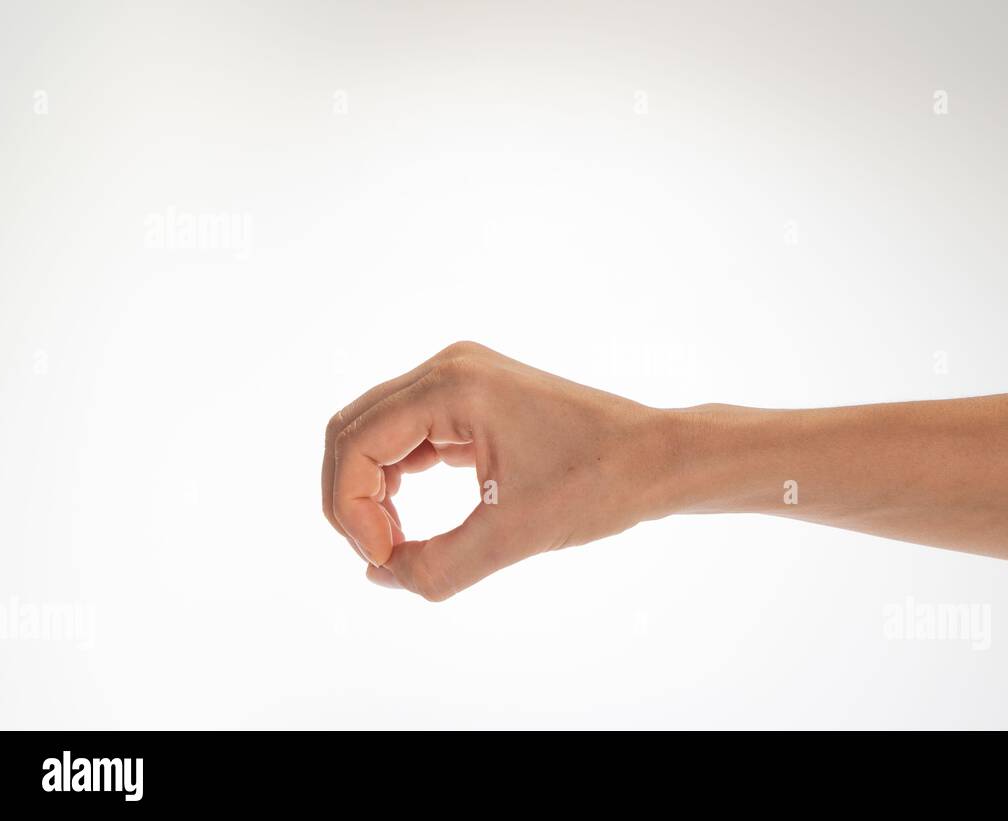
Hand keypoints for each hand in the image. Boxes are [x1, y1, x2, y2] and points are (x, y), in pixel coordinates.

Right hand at [322, 342, 670, 599]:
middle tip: (382, 556)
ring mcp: (458, 380)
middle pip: (352, 432)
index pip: (356, 444)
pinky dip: (394, 482)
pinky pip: (406, 438)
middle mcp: (447, 369)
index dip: (352, 511)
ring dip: (369, 492)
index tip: (387, 560)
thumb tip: (380, 577)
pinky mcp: (470, 401)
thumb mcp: (512, 536)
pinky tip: (408, 524)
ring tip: (398, 546)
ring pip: (374, 434)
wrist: (658, 458)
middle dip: (350, 500)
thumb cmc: (599, 484)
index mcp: (452, 384)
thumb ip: (436, 567)